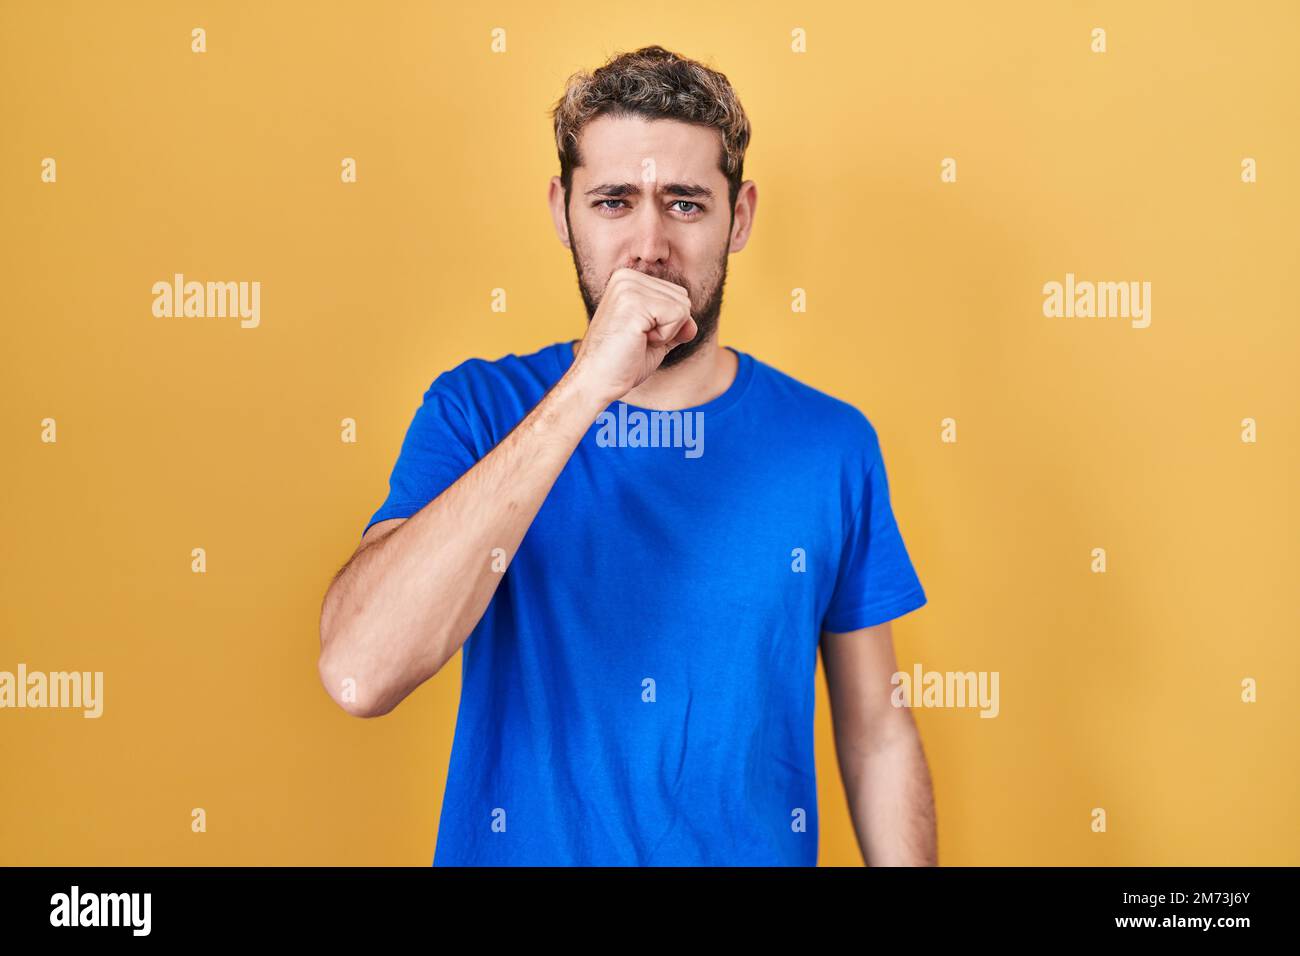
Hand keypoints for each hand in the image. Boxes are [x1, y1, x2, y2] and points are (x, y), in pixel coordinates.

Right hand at [569, 267, 698, 403]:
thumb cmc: (622, 363)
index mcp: (628, 279)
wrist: (596, 381)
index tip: (639, 336)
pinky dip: (664, 337)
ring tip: (636, 340)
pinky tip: (638, 341)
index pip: (678, 295)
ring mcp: (629, 287)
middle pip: (683, 298)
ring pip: (683, 307)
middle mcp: (627, 277)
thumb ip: (676, 326)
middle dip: (670, 327)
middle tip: (638, 340)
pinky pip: (677, 316)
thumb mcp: (656, 339)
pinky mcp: (634, 302)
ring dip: (666, 333)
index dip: (668, 325)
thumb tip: (693, 324)